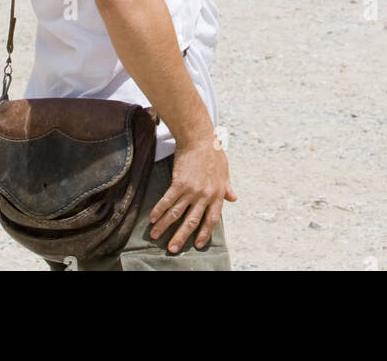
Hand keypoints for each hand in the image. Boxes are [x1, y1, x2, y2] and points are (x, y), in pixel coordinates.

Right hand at [147, 134, 236, 253]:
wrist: (200, 138)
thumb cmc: (213, 152)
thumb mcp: (225, 171)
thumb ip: (227, 187)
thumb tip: (233, 199)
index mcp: (217, 194)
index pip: (211, 219)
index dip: (204, 233)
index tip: (197, 244)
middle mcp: (205, 195)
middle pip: (192, 221)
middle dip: (181, 237)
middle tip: (172, 249)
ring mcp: (192, 190)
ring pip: (176, 213)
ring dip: (165, 226)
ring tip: (155, 235)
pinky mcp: (179, 182)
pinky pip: (167, 200)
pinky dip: (159, 210)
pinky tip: (152, 218)